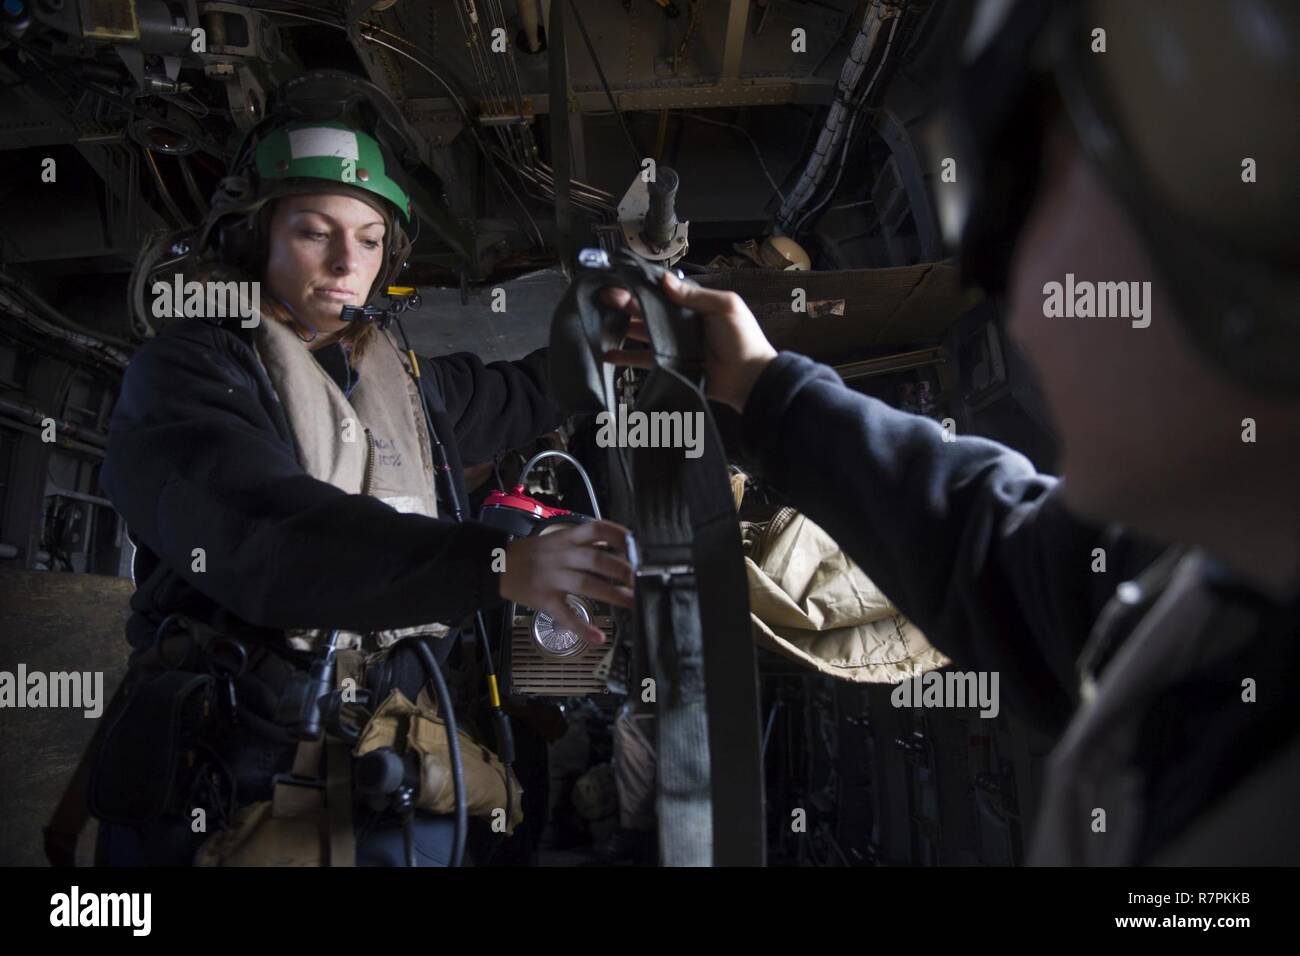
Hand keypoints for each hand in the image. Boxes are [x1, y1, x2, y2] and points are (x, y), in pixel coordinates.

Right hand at [498, 519, 635, 644]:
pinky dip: (582, 628)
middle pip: (596, 560)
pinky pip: (565, 615)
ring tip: (632, 603)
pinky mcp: (545, 600)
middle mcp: (561, 556)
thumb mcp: (558, 539)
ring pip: (586, 585)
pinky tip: (598, 637)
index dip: (619, 536)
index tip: (638, 545)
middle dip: (623, 570)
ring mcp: (552, 579)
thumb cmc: (533, 554)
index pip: (597, 529)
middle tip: (642, 580)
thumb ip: (585, 543)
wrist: (498, 566)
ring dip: (612, 595)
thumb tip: (620, 547)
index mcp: (566, 539)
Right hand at [600, 269, 777, 412]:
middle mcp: (681, 323)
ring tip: (601, 319)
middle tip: (604, 296)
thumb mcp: (725, 306)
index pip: (664, 292)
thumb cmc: (743, 339)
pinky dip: (627, 357)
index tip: (622, 279)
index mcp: (694, 306)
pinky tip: (609, 353)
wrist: (749, 377)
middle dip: (626, 303)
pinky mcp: (671, 364)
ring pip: (643, 332)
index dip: (644, 286)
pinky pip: (645, 359)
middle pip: (648, 310)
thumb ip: (694, 295)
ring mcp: (674, 344)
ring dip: (623, 326)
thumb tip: (664, 280)